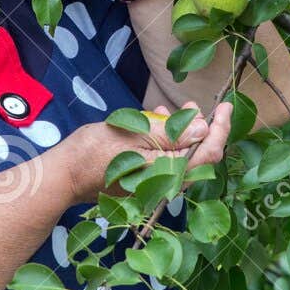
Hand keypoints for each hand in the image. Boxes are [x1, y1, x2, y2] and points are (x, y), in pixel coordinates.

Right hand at [69, 99, 233, 204]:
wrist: (64, 177)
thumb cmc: (96, 152)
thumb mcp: (136, 133)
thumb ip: (173, 132)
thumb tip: (204, 128)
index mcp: (169, 173)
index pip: (209, 152)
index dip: (221, 128)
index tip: (225, 106)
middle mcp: (167, 184)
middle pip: (199, 156)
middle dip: (202, 128)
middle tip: (195, 104)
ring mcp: (155, 186)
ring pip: (181, 156)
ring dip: (182, 132)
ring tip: (173, 109)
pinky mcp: (144, 183)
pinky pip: (165, 160)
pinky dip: (166, 140)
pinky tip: (155, 122)